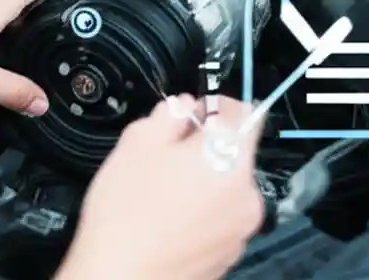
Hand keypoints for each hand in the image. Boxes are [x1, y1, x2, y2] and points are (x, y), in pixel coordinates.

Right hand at [56, 95, 265, 279]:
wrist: (120, 278)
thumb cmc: (126, 209)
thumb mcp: (136, 143)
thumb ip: (168, 115)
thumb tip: (185, 108)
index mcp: (230, 158)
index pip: (244, 112)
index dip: (215, 105)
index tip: (191, 113)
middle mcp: (248, 194)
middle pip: (235, 153)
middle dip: (205, 148)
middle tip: (164, 156)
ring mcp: (242, 229)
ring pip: (227, 187)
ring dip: (204, 181)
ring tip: (162, 193)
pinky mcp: (229, 254)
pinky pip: (220, 218)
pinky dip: (202, 212)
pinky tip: (168, 219)